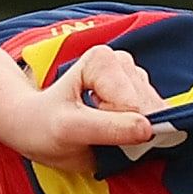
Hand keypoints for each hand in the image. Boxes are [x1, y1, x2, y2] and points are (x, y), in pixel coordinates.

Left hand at [4, 42, 175, 173]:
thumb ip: (108, 128)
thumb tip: (148, 129)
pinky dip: (139, 133)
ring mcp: (134, 77)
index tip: (90, 130)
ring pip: (156, 114)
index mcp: (102, 60)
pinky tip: (114, 129)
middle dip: (128, 130)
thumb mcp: (69, 130)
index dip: (116, 128)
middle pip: (147, 107)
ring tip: (102, 129)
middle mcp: (122, 62)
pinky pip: (157, 119)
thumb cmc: (44, 126)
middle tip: (96, 133)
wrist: (35, 127)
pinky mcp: (142, 94)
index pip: (132, 104)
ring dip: (133, 132)